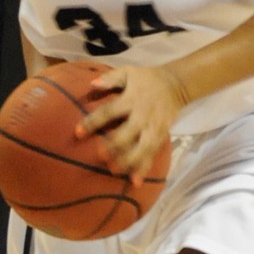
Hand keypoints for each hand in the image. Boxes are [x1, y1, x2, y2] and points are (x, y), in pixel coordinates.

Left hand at [75, 64, 187, 180]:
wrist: (176, 84)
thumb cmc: (145, 78)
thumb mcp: (128, 71)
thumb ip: (110, 78)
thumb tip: (92, 84)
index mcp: (131, 99)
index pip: (109, 111)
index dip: (93, 122)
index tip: (78, 133)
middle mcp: (143, 115)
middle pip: (128, 133)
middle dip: (114, 146)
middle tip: (99, 156)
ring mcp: (153, 127)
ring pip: (143, 148)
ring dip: (129, 161)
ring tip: (113, 171)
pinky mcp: (161, 136)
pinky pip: (152, 154)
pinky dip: (144, 168)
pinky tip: (135, 182)